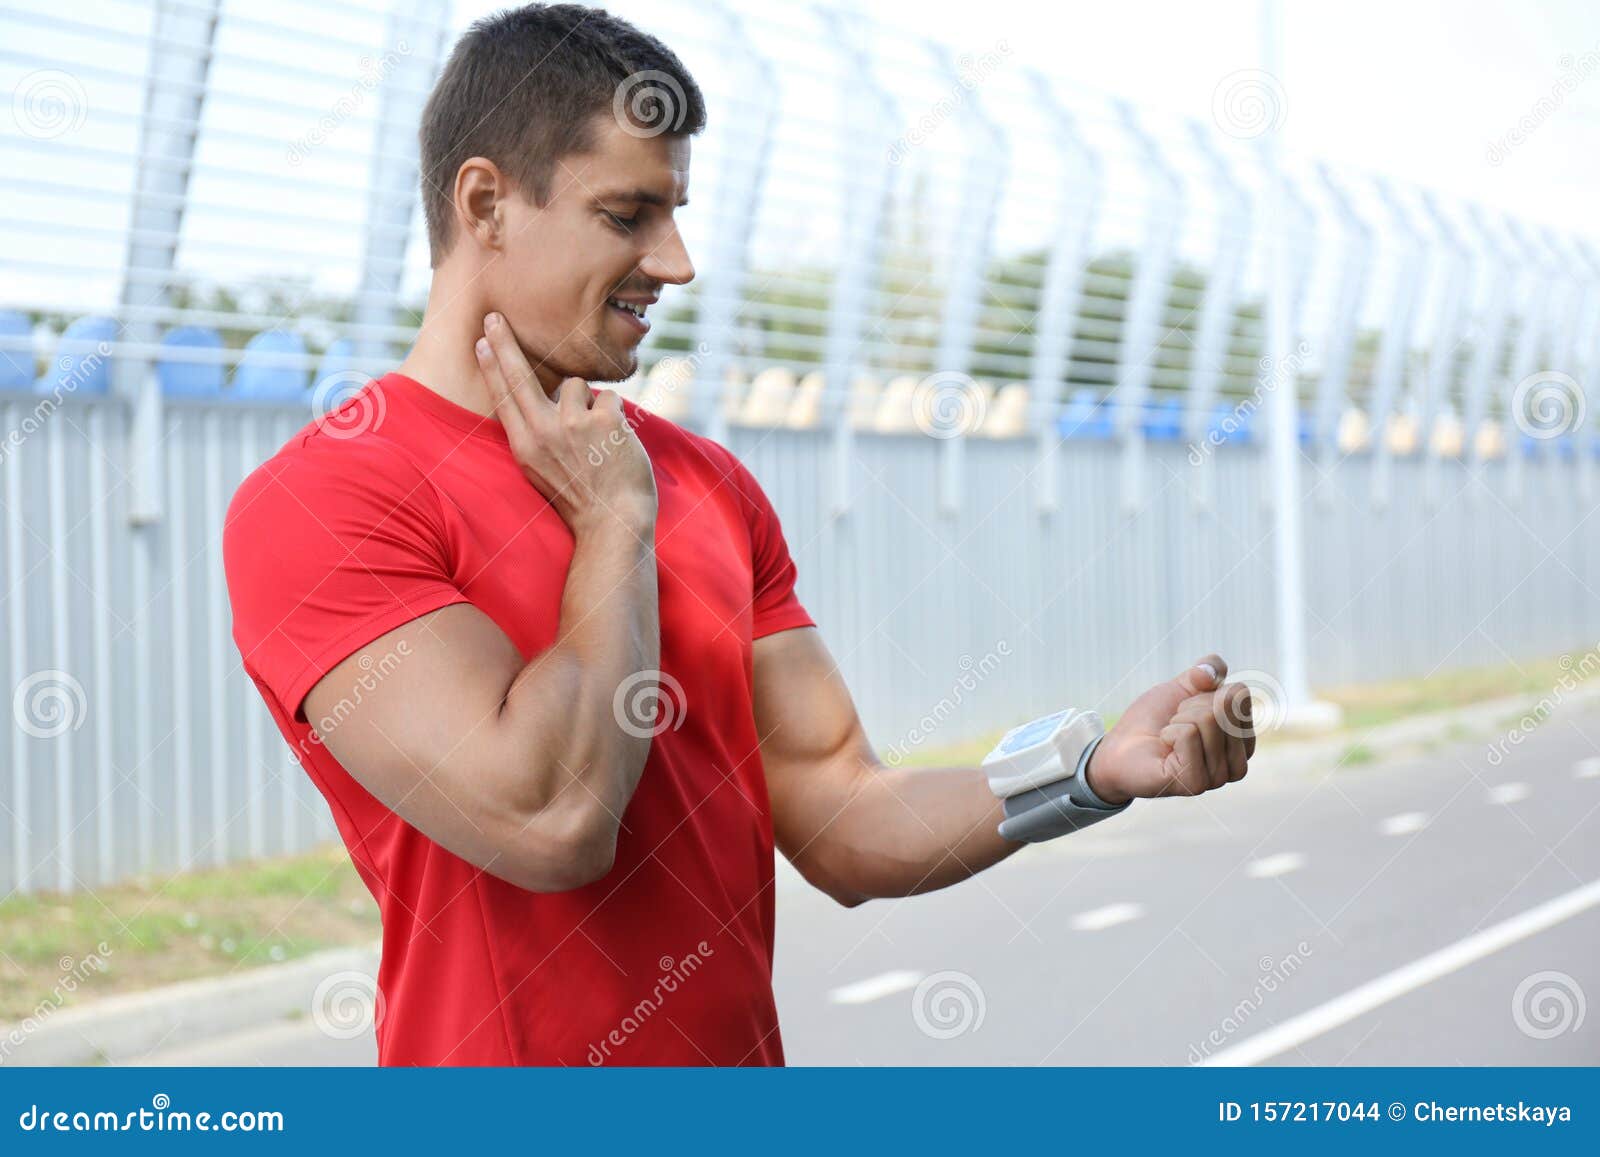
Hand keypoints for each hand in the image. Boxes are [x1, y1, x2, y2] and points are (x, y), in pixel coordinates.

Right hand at [474, 312, 656, 534]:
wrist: (614, 522)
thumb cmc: (582, 499)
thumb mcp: (543, 472)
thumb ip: (536, 437)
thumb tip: (542, 400)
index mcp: (525, 448)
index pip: (504, 397)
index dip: (492, 366)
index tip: (481, 341)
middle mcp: (544, 433)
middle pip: (520, 376)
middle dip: (505, 343)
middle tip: (495, 317)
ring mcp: (574, 425)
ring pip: (578, 386)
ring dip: (590, 404)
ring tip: (597, 439)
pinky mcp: (605, 420)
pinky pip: (609, 397)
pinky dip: (616, 415)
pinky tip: (617, 442)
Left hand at [1082, 654, 1254, 805]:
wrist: (1120, 746)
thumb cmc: (1154, 719)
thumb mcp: (1183, 685)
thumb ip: (1208, 669)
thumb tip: (1210, 674)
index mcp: (1242, 739)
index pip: (1239, 694)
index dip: (1206, 693)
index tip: (1188, 709)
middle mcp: (1237, 762)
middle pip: (1226, 707)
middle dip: (1191, 706)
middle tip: (1175, 724)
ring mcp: (1218, 777)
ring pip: (1208, 720)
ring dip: (1179, 721)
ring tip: (1169, 738)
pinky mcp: (1195, 783)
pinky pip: (1189, 735)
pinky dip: (1170, 733)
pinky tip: (1164, 749)